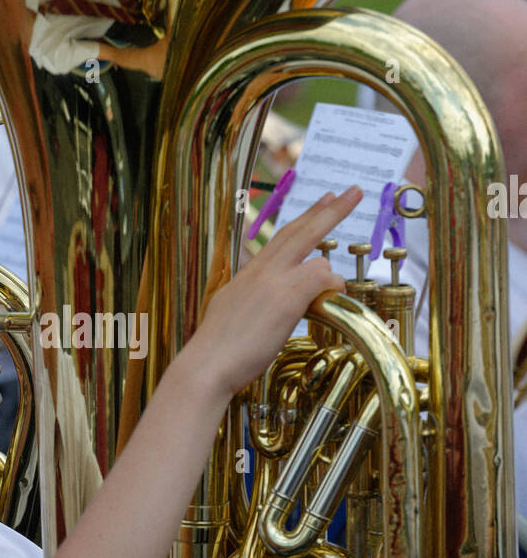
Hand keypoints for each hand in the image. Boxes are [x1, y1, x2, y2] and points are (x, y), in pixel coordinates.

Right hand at [192, 186, 362, 399]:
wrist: (206, 365)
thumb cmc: (217, 350)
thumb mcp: (230, 312)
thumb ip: (250, 300)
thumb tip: (260, 305)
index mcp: (248, 273)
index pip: (281, 237)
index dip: (304, 219)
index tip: (322, 202)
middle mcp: (261, 270)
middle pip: (300, 231)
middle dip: (329, 210)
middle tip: (351, 192)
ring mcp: (274, 282)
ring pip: (317, 259)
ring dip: (330, 278)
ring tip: (333, 294)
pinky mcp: (286, 299)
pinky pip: (322, 279)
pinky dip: (332, 288)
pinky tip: (332, 301)